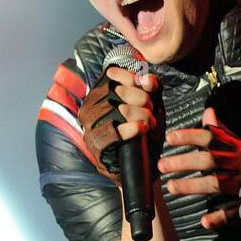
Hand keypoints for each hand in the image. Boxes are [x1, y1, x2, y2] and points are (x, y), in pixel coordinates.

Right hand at [76, 66, 160, 185]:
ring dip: (140, 115)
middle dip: (141, 99)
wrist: (143, 165)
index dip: (132, 76)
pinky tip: (141, 129)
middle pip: (117, 91)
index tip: (148, 86)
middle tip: (150, 111)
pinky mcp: (95, 145)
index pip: (112, 74)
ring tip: (148, 123)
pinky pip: (112, 132)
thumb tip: (148, 80)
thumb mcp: (151, 105)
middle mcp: (91, 107)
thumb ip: (150, 89)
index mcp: (101, 94)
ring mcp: (90, 127)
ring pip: (116, 110)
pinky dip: (130, 129)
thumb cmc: (146, 132)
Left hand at [158, 106, 240, 230]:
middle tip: (161, 165)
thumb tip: (208, 111)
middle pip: (211, 160)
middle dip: (184, 162)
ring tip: (171, 187)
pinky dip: (221, 217)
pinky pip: (237, 212)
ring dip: (194, 186)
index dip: (191, 136)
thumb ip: (225, 132)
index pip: (214, 138)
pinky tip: (204, 221)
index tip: (169, 138)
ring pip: (219, 184)